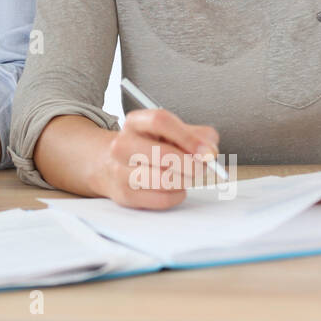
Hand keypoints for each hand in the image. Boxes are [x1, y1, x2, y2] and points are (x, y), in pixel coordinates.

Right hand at [88, 109, 219, 209]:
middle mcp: (123, 143)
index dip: (188, 137)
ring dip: (183, 181)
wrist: (111, 164)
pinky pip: (160, 199)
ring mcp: (120, 170)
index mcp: (136, 122)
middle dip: (189, 164)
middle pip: (161, 154)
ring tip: (186, 177)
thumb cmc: (151, 147)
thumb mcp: (173, 132)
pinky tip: (175, 188)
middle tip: (200, 168)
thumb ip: (199, 136)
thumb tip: (209, 152)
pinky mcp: (123, 194)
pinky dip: (176, 195)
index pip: (160, 121)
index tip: (206, 151)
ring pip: (161, 180)